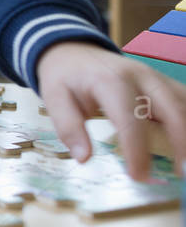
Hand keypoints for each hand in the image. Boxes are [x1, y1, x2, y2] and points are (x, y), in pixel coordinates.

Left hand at [36, 41, 185, 180]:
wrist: (74, 51)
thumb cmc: (65, 78)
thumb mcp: (54, 99)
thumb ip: (69, 127)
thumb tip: (84, 158)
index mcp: (110, 82)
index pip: (130, 120)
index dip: (137, 150)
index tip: (139, 176)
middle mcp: (140, 77)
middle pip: (172, 109)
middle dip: (181, 143)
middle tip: (181, 173)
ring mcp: (156, 78)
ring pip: (184, 104)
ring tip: (185, 163)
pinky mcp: (163, 83)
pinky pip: (183, 100)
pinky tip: (184, 144)